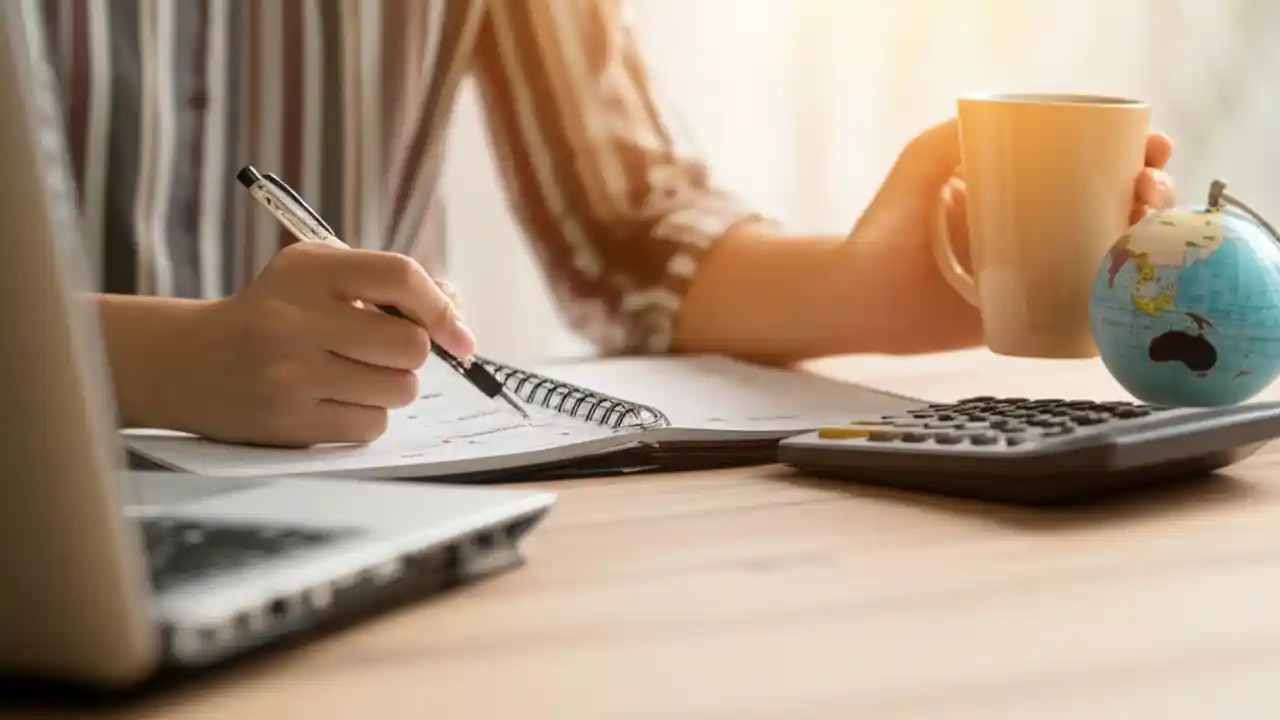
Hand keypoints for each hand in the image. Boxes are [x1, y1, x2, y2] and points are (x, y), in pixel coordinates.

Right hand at [176, 243, 473, 446]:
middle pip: (410, 345)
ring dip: (390, 387)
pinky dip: (366, 416)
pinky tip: (333, 401)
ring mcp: (291, 375)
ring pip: (399, 389)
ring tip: (352, 375)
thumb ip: (384, 285)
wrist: (190, 361)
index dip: (441, 307)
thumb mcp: (316, 277)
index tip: (458, 335)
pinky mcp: (290, 423)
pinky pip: (372, 426)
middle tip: (380, 353)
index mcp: (308, 271)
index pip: (400, 276)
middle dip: (410, 353)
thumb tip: (455, 315)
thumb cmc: (274, 314)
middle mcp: (296, 319)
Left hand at [841, 120, 1175, 351]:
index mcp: (1028, 186)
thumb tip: (999, 117)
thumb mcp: (919, 167)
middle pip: (1121, 204)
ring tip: (1147, 230)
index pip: (1098, 162)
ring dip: (1153, 240)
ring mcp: (1044, 270)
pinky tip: (1143, 293)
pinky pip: (1093, 309)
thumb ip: (950, 138)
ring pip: (1117, 253)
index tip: (1152, 147)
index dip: (1138, 152)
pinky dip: (1127, 302)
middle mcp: (1043, 226)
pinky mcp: (1035, 314)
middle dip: (1155, 192)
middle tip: (1147, 191)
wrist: (861, 297)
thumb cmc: (886, 228)